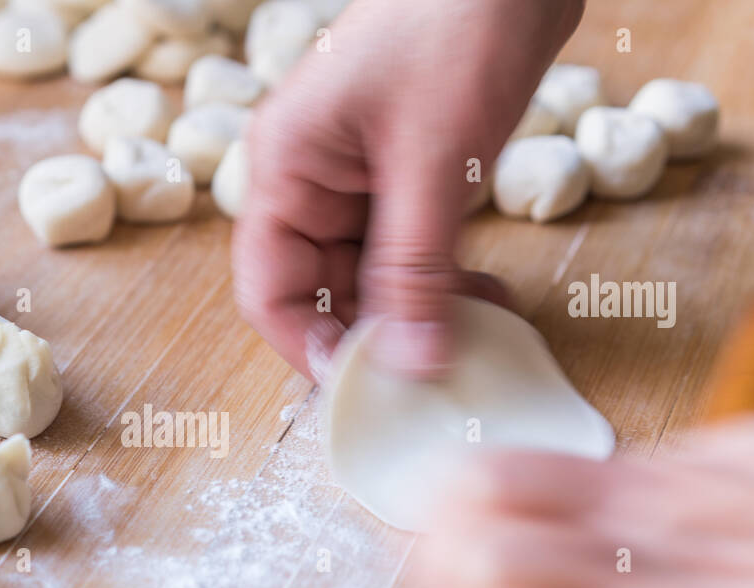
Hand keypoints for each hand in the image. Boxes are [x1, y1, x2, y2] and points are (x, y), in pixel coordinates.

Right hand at [233, 0, 584, 380]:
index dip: (306, 344)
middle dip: (374, 335)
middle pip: (319, 290)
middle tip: (432, 371)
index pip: (268, 287)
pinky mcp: (407, 174)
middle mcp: (312, 179)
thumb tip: (410, 361)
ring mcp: (359, 178)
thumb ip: (416, 268)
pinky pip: (411, 251)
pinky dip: (443, 281)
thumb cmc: (456, 24)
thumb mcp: (434, 160)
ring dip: (418, 313)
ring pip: (370, 277)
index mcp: (287, 168)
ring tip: (474, 338)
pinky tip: (486, 300)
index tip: (363, 386)